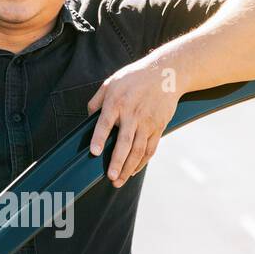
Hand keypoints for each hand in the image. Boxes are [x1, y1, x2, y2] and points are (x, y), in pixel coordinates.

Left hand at [86, 53, 177, 186]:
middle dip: (118, 161)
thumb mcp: (111, 82)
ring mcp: (148, 122)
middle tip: (111, 177)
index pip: (106, 122)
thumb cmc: (134, 78)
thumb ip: (97, 101)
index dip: (99, 138)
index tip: (95, 152)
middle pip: (125, 142)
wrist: (166, 73)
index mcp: (117, 102)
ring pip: (139, 149)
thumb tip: (88, 119)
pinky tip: (134, 171)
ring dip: (129, 167)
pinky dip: (142, 162)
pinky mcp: (159, 126)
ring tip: (119, 181)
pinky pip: (150, 148)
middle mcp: (133, 113)